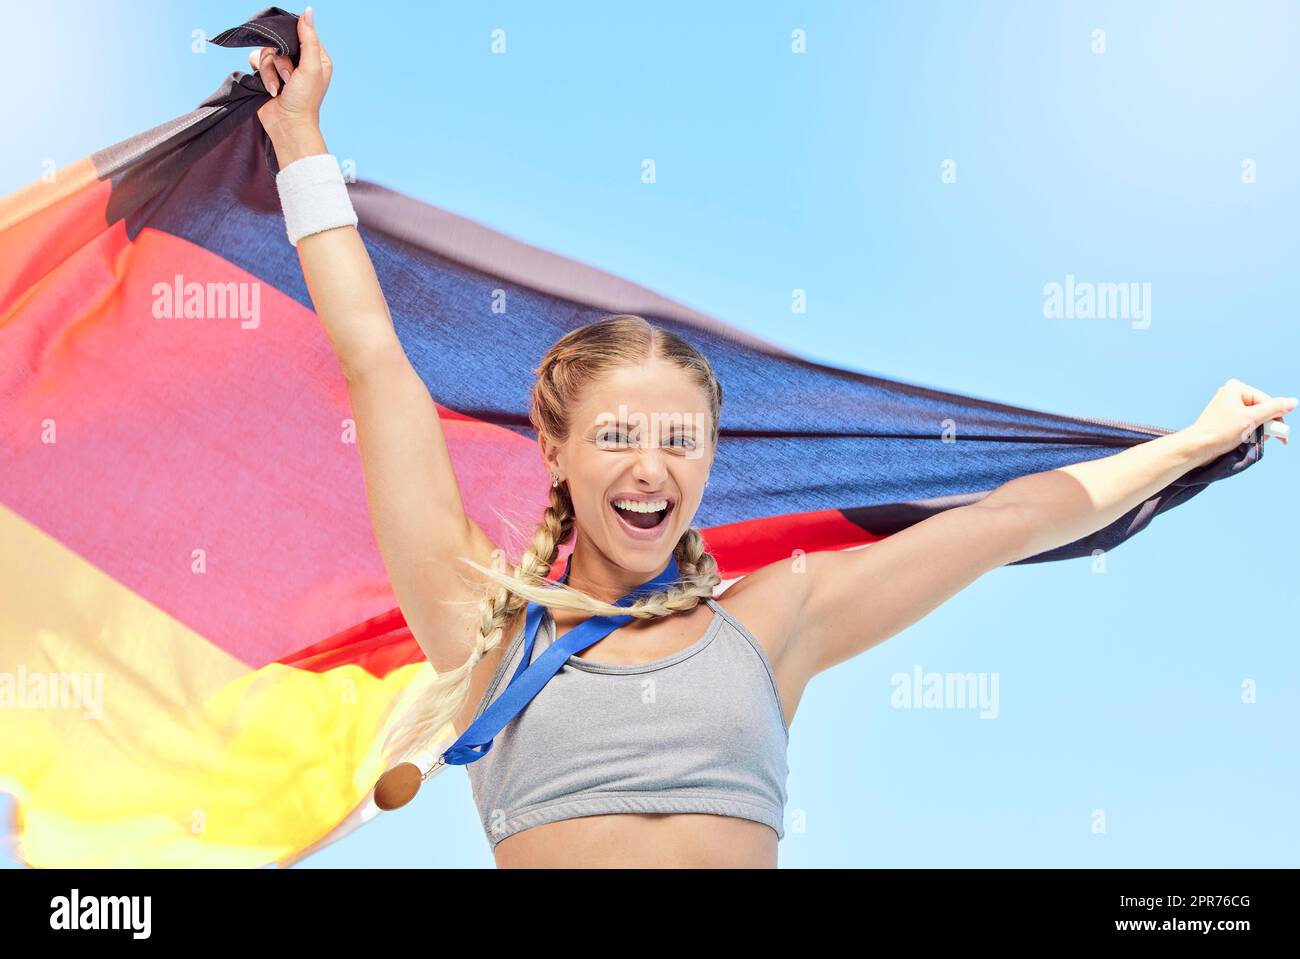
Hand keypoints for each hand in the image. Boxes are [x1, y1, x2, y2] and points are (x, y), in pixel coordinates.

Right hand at [250, 6, 331, 138]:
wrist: (288, 125)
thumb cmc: (305, 100)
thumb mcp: (311, 67)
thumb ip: (309, 39)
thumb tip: (308, 10)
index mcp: (316, 56)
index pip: (301, 32)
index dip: (292, 39)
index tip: (289, 51)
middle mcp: (299, 60)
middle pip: (279, 40)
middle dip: (280, 60)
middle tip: (289, 76)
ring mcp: (282, 67)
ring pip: (266, 51)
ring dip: (271, 71)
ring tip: (280, 87)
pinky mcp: (266, 74)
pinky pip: (255, 60)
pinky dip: (262, 75)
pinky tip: (271, 90)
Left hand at [1187, 378, 1294, 461]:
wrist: (1197, 447)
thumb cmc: (1221, 431)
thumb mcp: (1251, 419)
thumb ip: (1274, 409)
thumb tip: (1294, 401)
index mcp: (1236, 388)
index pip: (1267, 401)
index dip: (1275, 417)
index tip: (1281, 434)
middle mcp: (1232, 394)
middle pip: (1262, 409)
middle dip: (1266, 425)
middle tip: (1269, 438)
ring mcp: (1227, 406)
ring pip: (1255, 418)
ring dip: (1259, 430)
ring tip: (1252, 440)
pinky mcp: (1225, 419)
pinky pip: (1245, 423)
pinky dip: (1249, 432)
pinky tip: (1246, 440)